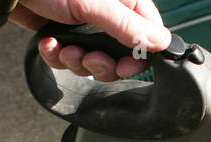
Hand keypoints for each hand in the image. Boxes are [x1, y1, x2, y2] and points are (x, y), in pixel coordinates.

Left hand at [10, 0, 170, 81]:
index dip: (138, 56)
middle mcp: (106, 14)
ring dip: (77, 62)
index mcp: (123, 1)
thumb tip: (162, 43)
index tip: (126, 66)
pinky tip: (48, 43)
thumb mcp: (93, 4)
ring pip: (93, 61)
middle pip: (120, 55)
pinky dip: (57, 56)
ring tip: (64, 49)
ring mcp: (84, 26)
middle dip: (103, 64)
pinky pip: (68, 58)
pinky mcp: (63, 34)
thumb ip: (127, 25)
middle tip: (89, 59)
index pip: (147, 33)